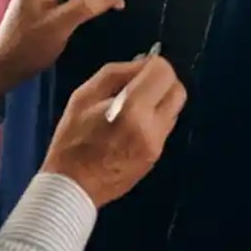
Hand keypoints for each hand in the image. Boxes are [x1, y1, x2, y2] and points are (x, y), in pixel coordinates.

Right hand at [41, 55, 186, 207]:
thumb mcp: (83, 96)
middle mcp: (153, 128)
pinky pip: (165, 127)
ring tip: (133, 105)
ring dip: (159, 100)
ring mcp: (158, 145)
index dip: (153, 64)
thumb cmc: (72, 140)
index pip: (163, 73)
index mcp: (132, 110)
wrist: (73, 187)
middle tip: (139, 84)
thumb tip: (143, 63)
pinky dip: (154, 118)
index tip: (137, 69)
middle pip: (178, 90)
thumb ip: (116, 73)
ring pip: (174, 109)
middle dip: (162, 81)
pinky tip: (132, 123)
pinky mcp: (157, 157)